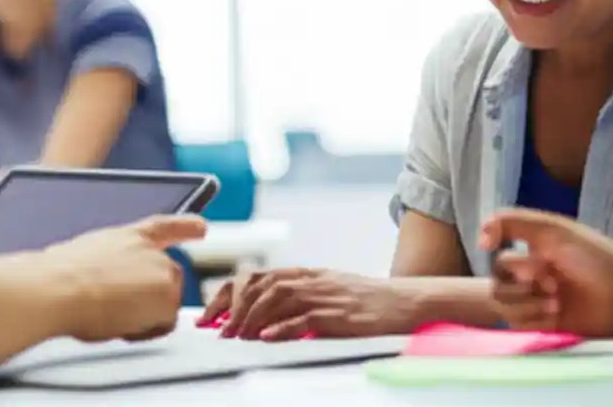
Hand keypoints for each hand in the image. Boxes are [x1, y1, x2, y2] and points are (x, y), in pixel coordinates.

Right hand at [45, 215, 206, 342]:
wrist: (58, 288)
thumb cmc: (60, 276)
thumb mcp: (88, 257)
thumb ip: (111, 264)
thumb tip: (104, 281)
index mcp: (131, 236)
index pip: (165, 228)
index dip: (185, 227)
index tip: (201, 227)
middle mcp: (152, 251)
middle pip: (169, 279)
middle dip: (151, 298)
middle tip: (118, 309)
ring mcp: (164, 272)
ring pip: (165, 305)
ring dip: (145, 316)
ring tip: (112, 316)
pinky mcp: (168, 298)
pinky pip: (163, 324)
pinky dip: (145, 331)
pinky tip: (121, 325)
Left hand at [199, 268, 419, 340]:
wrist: (403, 302)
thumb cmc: (365, 300)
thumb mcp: (327, 290)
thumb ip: (297, 297)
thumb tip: (260, 317)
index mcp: (305, 273)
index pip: (257, 277)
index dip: (229, 293)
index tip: (210, 314)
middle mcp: (310, 280)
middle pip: (261, 285)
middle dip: (233, 307)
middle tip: (217, 329)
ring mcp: (324, 296)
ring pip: (276, 299)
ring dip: (250, 318)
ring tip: (234, 336)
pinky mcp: (337, 316)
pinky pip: (303, 319)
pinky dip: (281, 328)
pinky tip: (265, 338)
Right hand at [480, 208, 612, 337]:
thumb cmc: (591, 257)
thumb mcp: (551, 228)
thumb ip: (511, 222)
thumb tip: (480, 239)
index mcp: (532, 253)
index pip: (498, 260)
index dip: (513, 263)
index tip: (529, 260)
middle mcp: (531, 278)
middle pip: (497, 285)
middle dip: (521, 284)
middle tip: (551, 283)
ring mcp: (536, 303)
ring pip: (504, 306)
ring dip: (527, 303)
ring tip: (555, 302)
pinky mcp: (543, 326)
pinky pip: (517, 325)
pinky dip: (533, 319)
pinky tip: (555, 315)